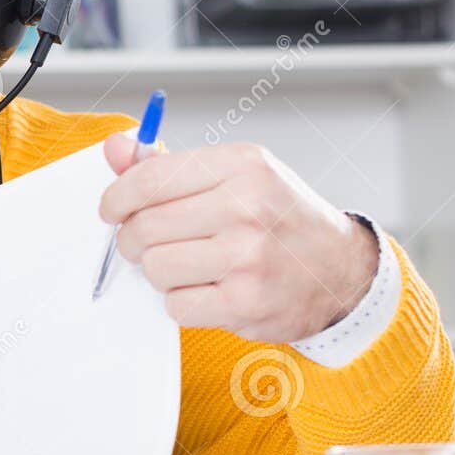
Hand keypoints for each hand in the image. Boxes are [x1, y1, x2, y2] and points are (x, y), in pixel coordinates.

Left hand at [99, 135, 378, 341]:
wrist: (342, 269)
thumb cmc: (279, 217)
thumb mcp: (236, 175)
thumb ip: (171, 165)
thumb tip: (114, 149)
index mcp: (242, 165)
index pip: (150, 179)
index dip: (117, 197)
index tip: (112, 210)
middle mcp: (247, 206)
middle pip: (144, 227)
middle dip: (133, 239)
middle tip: (145, 243)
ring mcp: (247, 257)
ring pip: (155, 268)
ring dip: (159, 272)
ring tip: (187, 265)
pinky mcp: (245, 302)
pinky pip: (176, 305)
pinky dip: (182, 301)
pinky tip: (207, 289)